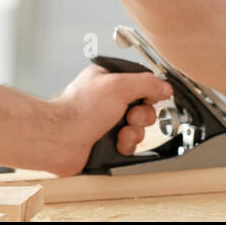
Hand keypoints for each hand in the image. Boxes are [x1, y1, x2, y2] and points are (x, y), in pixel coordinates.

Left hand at [47, 64, 173, 175]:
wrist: (61, 140)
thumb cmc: (78, 110)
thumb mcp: (118, 86)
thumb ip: (146, 83)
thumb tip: (164, 85)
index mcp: (108, 80)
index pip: (141, 82)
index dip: (149, 92)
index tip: (148, 97)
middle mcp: (108, 99)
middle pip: (143, 107)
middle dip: (141, 115)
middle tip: (130, 116)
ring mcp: (107, 121)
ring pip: (138, 127)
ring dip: (134, 132)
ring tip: (121, 132)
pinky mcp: (107, 141)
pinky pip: (130, 144)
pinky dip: (127, 145)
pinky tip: (117, 143)